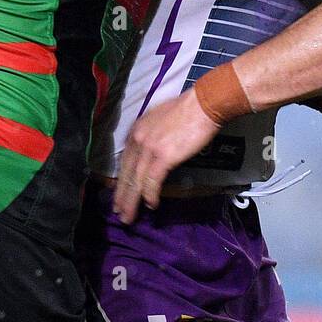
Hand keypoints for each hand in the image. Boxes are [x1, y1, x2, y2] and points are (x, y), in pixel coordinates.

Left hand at [113, 90, 219, 223]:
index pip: (124, 161)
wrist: (203, 104)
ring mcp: (149, 149)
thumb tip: (151, 151)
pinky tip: (151, 205)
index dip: (120, 180)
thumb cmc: (187, 109)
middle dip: (122, 195)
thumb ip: (150, 134)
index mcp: (136, 130)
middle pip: (126, 173)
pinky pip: (152, 182)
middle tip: (118, 212)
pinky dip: (150, 195)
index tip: (118, 193)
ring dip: (131, 202)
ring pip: (135, 181)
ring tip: (129, 217)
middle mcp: (138, 139)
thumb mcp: (159, 118)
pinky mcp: (163, 157)